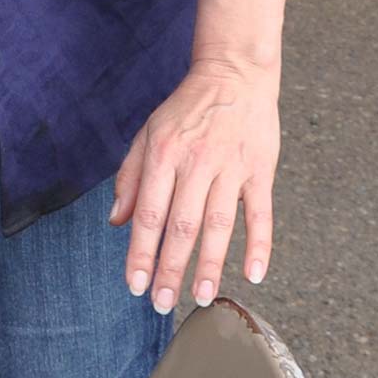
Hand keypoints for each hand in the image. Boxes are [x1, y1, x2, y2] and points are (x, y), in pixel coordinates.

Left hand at [111, 55, 281, 313]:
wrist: (234, 73)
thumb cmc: (187, 109)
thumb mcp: (148, 134)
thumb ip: (130, 178)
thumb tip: (116, 221)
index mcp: (164, 154)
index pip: (149, 214)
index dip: (141, 253)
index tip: (135, 285)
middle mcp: (196, 162)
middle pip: (182, 225)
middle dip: (170, 269)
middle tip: (163, 304)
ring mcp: (231, 167)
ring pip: (219, 224)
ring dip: (210, 264)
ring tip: (201, 297)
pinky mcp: (260, 169)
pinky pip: (261, 213)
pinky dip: (259, 245)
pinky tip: (253, 273)